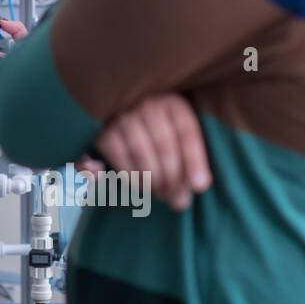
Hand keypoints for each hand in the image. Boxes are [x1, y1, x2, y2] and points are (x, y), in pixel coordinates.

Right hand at [78, 93, 210, 210]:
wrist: (129, 128)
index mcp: (174, 104)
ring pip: (141, 152)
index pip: (187, 132)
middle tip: (177, 199)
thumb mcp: (181, 144)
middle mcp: (148, 104)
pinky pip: (119, 157)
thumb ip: (188, 167)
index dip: (194, 161)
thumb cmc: (163, 139)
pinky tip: (141, 187)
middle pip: (164, 144)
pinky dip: (131, 177)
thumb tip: (187, 196)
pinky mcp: (104, 132)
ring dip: (152, 180)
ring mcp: (124, 116)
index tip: (199, 186)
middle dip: (172, 177)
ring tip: (161, 194)